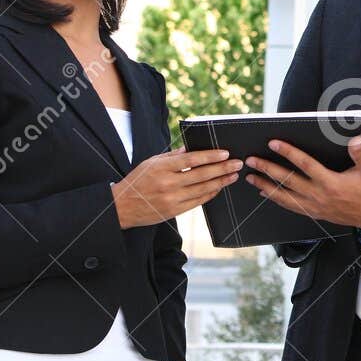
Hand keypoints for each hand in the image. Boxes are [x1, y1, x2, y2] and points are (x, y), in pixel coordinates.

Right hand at [113, 146, 240, 228]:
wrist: (122, 207)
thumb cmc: (137, 180)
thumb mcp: (151, 163)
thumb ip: (172, 156)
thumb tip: (192, 149)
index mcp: (162, 168)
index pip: (191, 160)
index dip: (210, 156)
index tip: (225, 153)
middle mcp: (168, 184)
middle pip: (201, 175)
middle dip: (223, 168)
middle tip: (237, 163)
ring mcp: (172, 199)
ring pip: (203, 189)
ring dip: (221, 182)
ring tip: (233, 175)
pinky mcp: (174, 211)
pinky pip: (198, 201)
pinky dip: (210, 193)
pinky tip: (219, 187)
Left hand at [245, 135, 360, 230]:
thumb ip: (360, 154)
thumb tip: (354, 139)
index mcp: (330, 182)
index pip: (304, 164)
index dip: (288, 152)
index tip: (274, 144)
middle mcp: (319, 195)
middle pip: (288, 180)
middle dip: (267, 169)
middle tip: (252, 161)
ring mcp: (315, 206)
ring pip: (284, 196)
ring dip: (266, 186)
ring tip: (251, 178)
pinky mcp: (314, 213)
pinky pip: (291, 206)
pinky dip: (277, 199)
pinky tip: (267, 193)